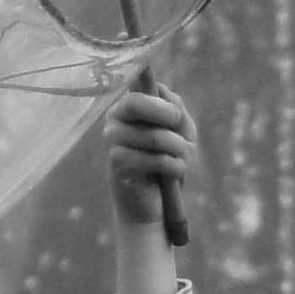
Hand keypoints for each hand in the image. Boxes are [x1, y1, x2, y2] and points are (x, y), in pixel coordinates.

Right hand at [101, 74, 194, 293]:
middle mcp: (113, 121)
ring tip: (181, 161)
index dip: (154, 90)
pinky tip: (173, 176)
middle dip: (168, 117)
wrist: (149, 208)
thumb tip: (164, 92)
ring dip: (180, 151)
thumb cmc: (164, 166)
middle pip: (136, 103)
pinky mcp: (117, 165)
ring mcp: (112, 143)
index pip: (136, 85)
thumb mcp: (179, 134)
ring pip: (157, 136)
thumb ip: (175, 110)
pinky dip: (176, 168)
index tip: (174, 112)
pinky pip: (158, 160)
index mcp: (126, 109)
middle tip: (182, 135)